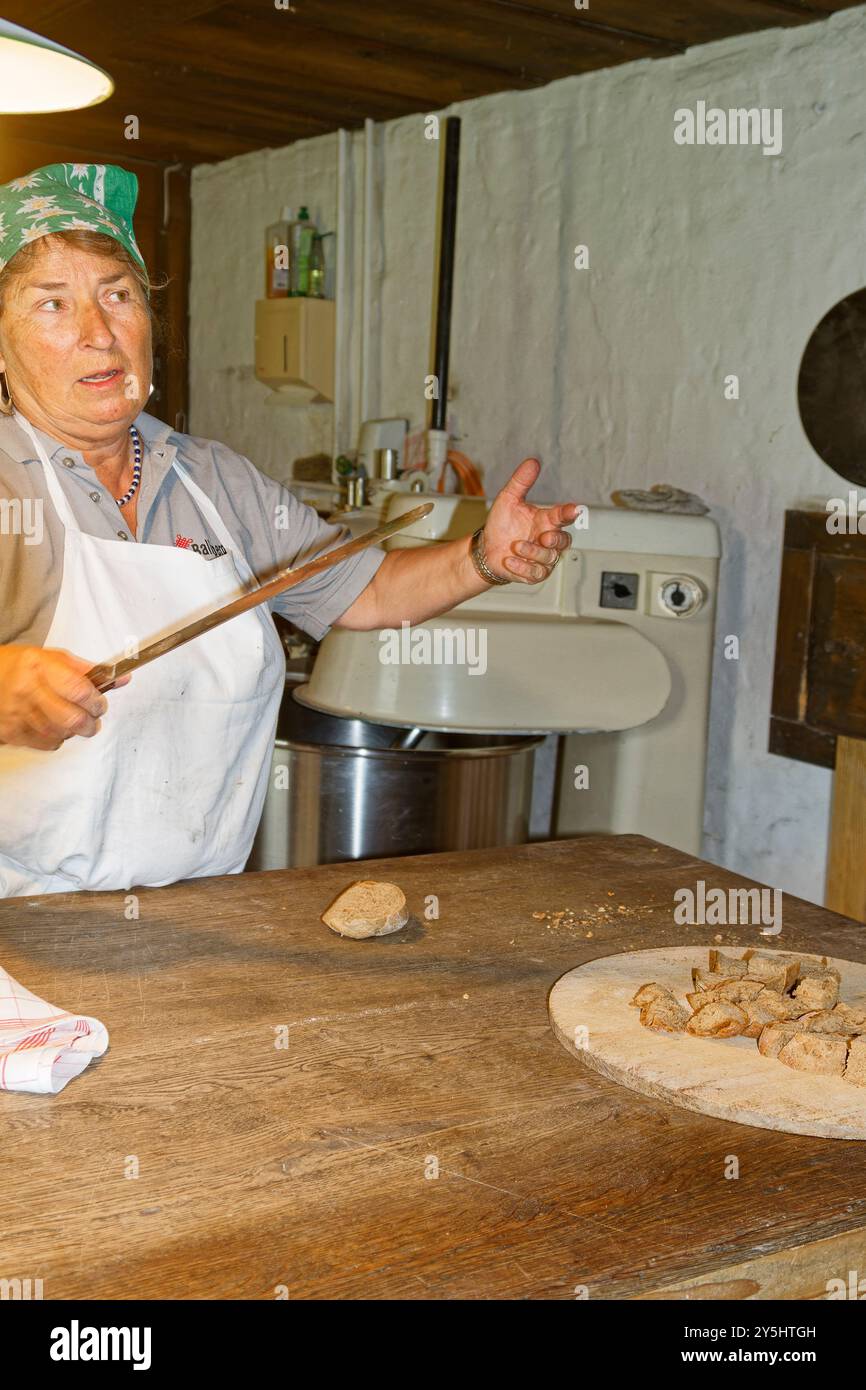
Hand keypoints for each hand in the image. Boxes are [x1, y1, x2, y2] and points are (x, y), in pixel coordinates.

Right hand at [0, 645, 129, 751]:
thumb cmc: (21, 667)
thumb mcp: (52, 658)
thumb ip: (86, 670)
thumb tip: (120, 678)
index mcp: (39, 667)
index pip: (79, 690)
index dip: (96, 701)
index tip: (100, 702)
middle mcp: (27, 691)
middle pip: (73, 719)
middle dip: (91, 722)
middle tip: (94, 716)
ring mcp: (18, 715)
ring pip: (62, 735)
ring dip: (75, 730)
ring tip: (73, 718)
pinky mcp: (12, 733)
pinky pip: (49, 744)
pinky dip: (58, 737)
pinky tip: (54, 725)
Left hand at [481, 458, 579, 582]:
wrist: (486, 549)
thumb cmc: (501, 524)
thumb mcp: (508, 499)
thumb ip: (521, 482)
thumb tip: (532, 462)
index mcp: (547, 520)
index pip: (564, 516)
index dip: (570, 513)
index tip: (574, 509)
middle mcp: (548, 539)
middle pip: (564, 541)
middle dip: (555, 539)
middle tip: (544, 536)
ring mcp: (543, 558)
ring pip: (549, 558)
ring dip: (532, 552)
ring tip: (515, 546)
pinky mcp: (534, 573)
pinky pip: (536, 574)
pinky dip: (522, 567)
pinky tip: (510, 560)